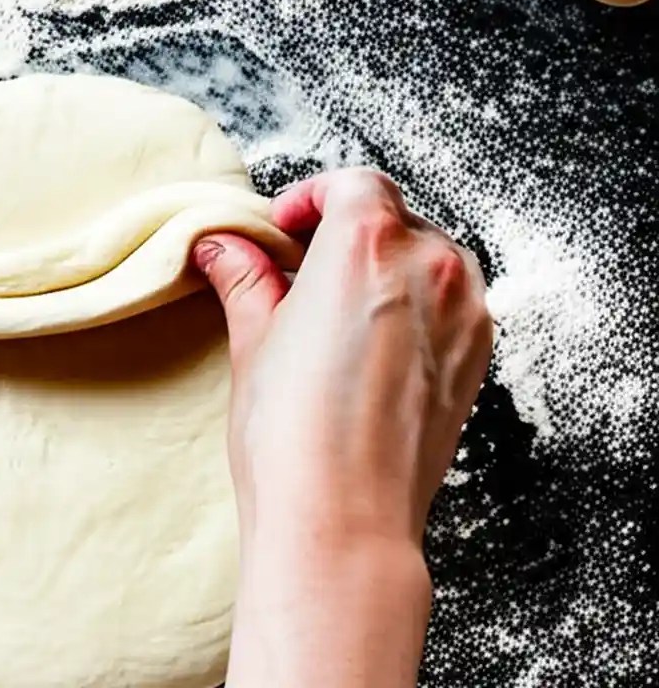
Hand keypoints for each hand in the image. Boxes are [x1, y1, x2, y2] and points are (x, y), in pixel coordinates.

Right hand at [192, 168, 491, 686]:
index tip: (286, 226)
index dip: (314, 196)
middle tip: (301, 269)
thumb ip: (246, 280)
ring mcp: (464, 312)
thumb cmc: (293, 436)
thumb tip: (223, 247)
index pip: (354, 184)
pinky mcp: (478, 355)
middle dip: (347, 233)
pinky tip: (372, 347)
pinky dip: (416, 306)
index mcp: (365, 247)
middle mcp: (428, 267)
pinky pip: (452, 303)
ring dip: (387, 267)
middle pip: (395, 217)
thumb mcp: (252, 343)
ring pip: (429, 258)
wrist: (344, 519)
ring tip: (338, 311)